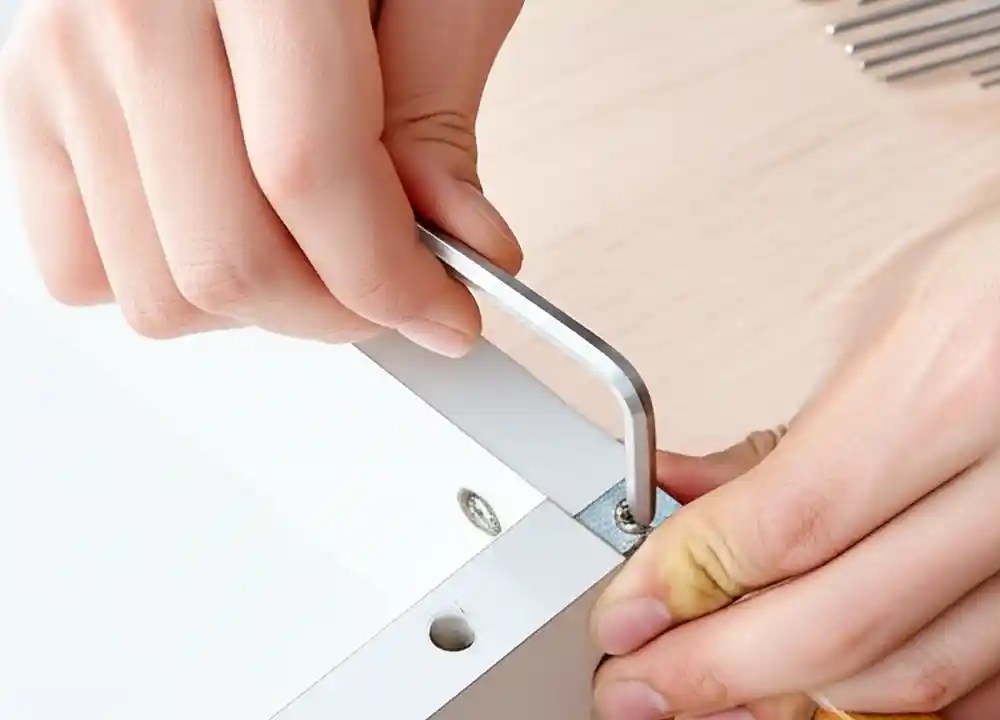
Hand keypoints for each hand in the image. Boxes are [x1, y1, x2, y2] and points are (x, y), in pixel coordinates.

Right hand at [0, 0, 522, 355]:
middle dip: (336, 313)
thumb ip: (437, 117)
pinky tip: (234, 223)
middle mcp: (128, 6)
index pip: (308, 176)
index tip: (447, 314)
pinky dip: (171, 280)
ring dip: (262, 306)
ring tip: (316, 247)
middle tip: (394, 293)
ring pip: (156, 286)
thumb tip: (460, 250)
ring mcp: (61, 59)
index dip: (390, 278)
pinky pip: (82, 268)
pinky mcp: (27, 103)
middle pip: (225, 255)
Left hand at [589, 10, 999, 714]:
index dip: (686, 582)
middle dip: (715, 672)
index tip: (631, 608)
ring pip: (927, 692)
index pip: (793, 520)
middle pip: (846, 628)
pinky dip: (915, 716)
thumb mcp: (910, 299)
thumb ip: (798, 425)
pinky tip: (845, 703)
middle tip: (642, 683)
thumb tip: (693, 498)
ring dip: (799, 710)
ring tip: (722, 704)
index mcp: (981, 369)